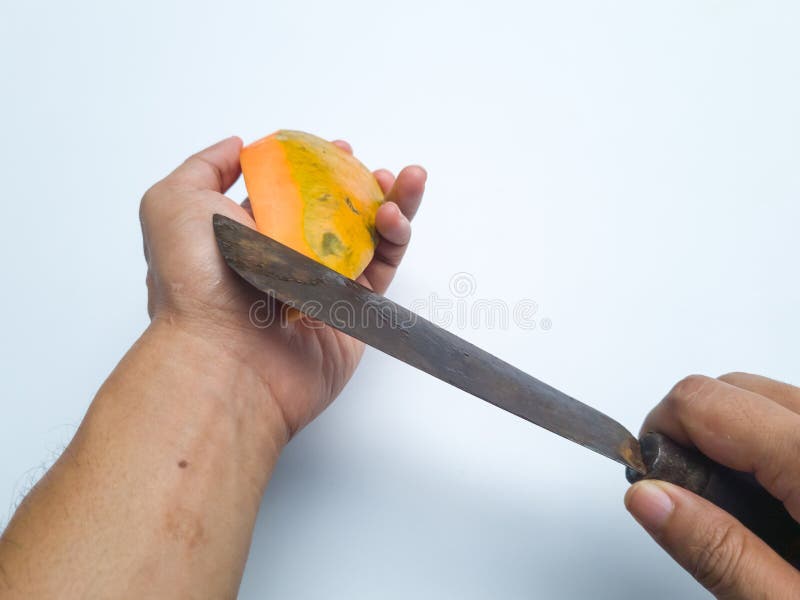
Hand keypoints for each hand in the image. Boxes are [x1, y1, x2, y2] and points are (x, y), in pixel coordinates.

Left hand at [139, 136, 425, 440]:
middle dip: (360, 183)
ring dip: (392, 202)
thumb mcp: (173, 202)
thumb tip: (237, 146)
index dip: (317, 168)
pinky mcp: (353, 311)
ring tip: (405, 178)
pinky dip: (396, 237)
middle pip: (337, 212)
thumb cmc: (194, 282)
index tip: (333, 149)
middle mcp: (287, 260)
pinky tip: (395, 213)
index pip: (293, 194)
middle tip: (371, 167)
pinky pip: (383, 268)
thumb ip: (205, 167)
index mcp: (250, 234)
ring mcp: (323, 285)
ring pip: (369, 237)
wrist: (226, 356)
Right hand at [625, 373, 799, 598]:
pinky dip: (765, 442)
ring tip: (746, 508)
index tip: (656, 480)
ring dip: (731, 436)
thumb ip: (721, 553)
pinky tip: (779, 497)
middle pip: (730, 387)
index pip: (704, 401)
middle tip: (699, 502)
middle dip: (693, 433)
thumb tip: (647, 499)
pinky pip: (788, 414)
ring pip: (762, 395)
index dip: (660, 434)